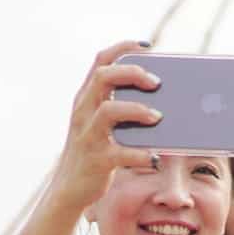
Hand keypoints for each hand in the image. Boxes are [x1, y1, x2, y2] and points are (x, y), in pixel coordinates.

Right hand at [48, 42, 160, 215]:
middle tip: (157, 83)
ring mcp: (88, 135)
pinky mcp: (97, 161)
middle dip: (132, 74)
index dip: (122, 47)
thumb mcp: (101, 124)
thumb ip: (123, 107)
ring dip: (137, 110)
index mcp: (87, 98)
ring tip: (158, 117)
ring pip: (109, 111)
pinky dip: (141, 154)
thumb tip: (164, 98)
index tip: (147, 46)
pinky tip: (156, 157)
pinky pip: (120, 154)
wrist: (69, 188)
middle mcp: (84, 111)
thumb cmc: (95, 151)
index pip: (101, 61)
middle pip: (104, 77)